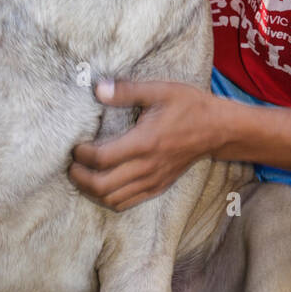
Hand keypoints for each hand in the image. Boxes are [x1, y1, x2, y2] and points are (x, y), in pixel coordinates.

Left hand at [68, 80, 221, 210]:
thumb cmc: (189, 107)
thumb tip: (98, 89)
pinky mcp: (158, 187)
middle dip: (80, 177)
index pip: (101, 158)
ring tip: (84, 175)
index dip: (81, 155)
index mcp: (145, 142)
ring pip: (112, 199)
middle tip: (72, 165)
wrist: (218, 129)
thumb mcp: (160, 90)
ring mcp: (153, 180)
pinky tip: (103, 184)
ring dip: (92, 190)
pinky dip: (109, 197)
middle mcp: (147, 166)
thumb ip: (127, 91)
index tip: (76, 146)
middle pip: (102, 185)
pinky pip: (127, 202)